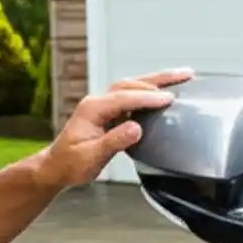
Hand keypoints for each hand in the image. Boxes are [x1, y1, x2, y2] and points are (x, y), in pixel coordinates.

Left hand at [35, 68, 194, 190]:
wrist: (57, 167)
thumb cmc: (70, 164)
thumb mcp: (90, 157)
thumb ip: (113, 142)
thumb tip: (136, 128)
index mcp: (92, 109)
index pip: (124, 98)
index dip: (147, 98)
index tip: (169, 99)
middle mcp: (98, 102)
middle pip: (131, 84)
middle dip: (159, 79)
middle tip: (185, 75)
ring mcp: (103, 106)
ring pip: (133, 87)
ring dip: (157, 81)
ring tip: (183, 77)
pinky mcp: (110, 113)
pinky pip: (133, 97)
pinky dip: (150, 93)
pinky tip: (165, 94)